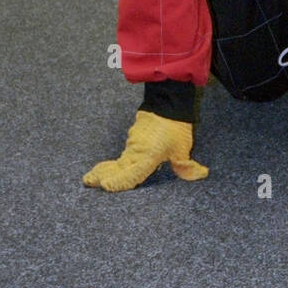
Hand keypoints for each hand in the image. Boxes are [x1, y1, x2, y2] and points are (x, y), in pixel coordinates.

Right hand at [83, 109, 208, 191]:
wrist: (168, 100)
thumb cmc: (175, 126)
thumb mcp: (182, 148)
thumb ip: (186, 165)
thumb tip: (200, 174)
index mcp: (146, 158)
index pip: (129, 175)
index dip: (117, 183)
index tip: (105, 186)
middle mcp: (136, 152)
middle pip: (117, 168)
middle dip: (101, 175)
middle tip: (87, 180)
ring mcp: (133, 142)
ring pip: (120, 159)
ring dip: (109, 168)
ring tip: (97, 176)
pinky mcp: (134, 135)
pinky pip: (126, 151)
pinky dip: (119, 160)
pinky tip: (116, 164)